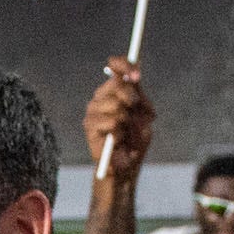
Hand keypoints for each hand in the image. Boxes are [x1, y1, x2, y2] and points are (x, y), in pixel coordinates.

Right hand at [84, 55, 155, 175]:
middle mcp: (102, 96)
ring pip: (116, 105)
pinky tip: (117, 142)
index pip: (115, 66)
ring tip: (125, 134)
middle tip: (134, 109)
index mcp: (115, 89)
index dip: (125, 65)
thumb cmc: (136, 140)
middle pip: (117, 83)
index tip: (137, 74)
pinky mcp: (89, 125)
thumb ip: (140, 96)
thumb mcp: (145, 115)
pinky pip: (112, 123)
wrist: (125, 167)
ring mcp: (93, 110)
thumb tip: (134, 78)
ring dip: (127, 121)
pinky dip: (120, 134)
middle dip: (131, 97)